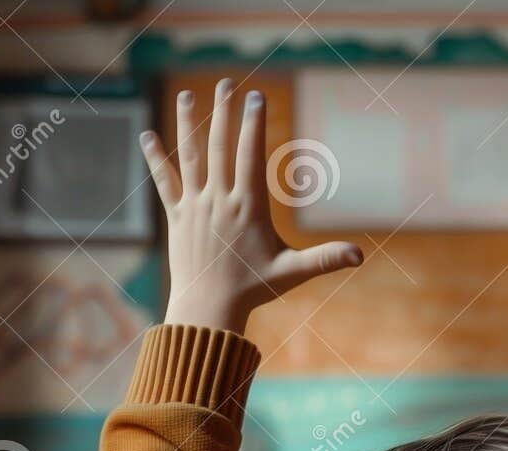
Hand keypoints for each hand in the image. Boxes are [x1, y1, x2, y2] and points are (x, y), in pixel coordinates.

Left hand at [140, 79, 361, 334]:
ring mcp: (195, 206)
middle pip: (220, 146)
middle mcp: (219, 200)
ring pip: (190, 156)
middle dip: (224, 112)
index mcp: (247, 207)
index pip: (250, 155)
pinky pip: (165, 181)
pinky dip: (155, 158)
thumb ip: (325, 259)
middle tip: (227, 84)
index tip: (256, 98)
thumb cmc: (252, 289)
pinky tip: (147, 135)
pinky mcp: (177, 217)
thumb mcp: (292, 271)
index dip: (253, 124)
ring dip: (188, 123)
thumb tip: (361, 255)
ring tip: (186, 96)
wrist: (208, 309)